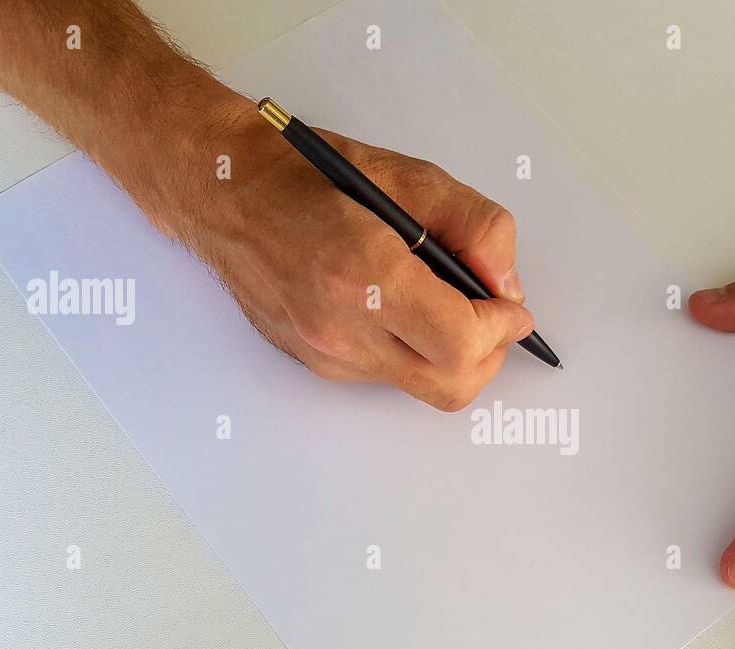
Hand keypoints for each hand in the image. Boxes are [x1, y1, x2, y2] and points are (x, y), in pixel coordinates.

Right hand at [152, 95, 533, 410]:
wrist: (222, 193)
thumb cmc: (306, 176)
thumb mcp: (409, 178)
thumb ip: (474, 228)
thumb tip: (506, 284)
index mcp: (366, 275)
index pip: (460, 342)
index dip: (501, 329)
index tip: (511, 309)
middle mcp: (341, 327)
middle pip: (450, 385)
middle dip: (488, 355)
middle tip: (493, 317)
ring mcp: (326, 353)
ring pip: (421, 386)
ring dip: (451, 356)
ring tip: (447, 306)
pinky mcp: (316, 363)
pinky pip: (387, 376)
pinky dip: (412, 352)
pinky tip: (403, 310)